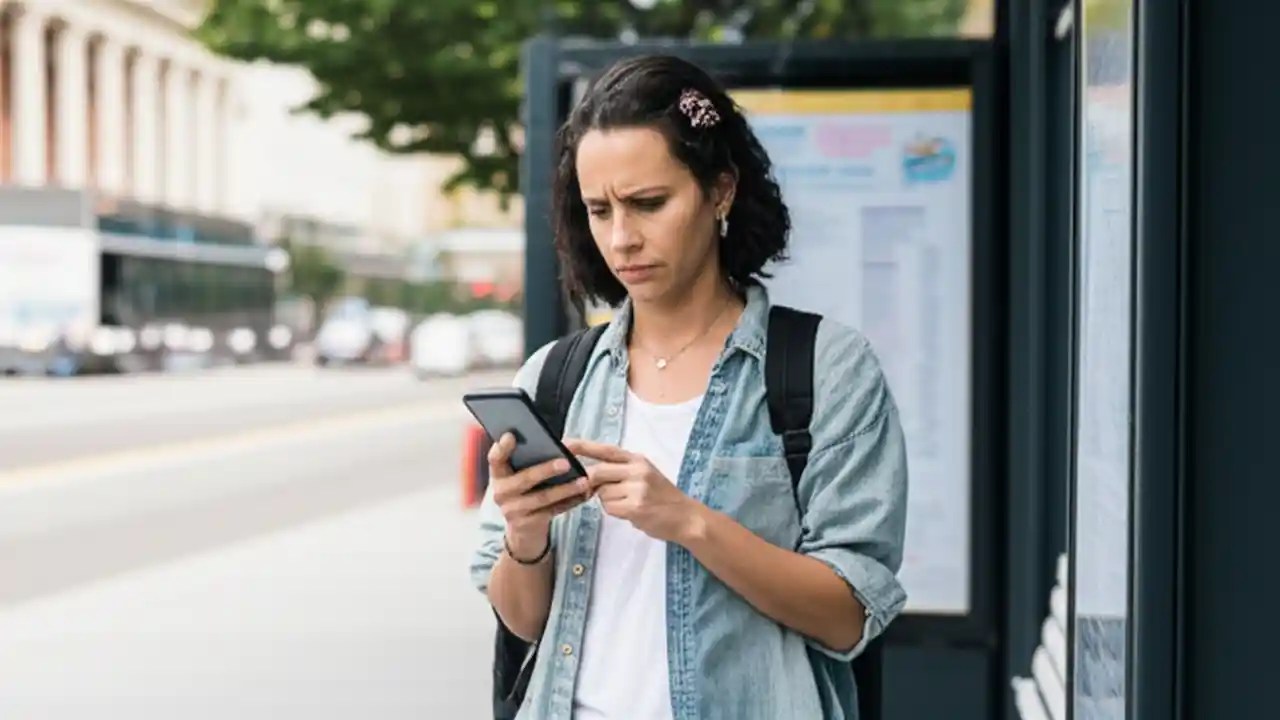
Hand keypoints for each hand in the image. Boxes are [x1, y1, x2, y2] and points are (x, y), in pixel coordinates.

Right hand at [489, 432, 591, 558]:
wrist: (522, 529)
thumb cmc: (525, 492)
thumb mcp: (519, 477)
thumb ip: (528, 461)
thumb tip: (556, 443)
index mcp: (498, 475)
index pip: (495, 459)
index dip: (501, 447)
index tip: (511, 435)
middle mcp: (501, 492)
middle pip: (525, 478)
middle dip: (546, 470)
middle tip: (566, 462)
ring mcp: (512, 510)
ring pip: (542, 497)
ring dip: (566, 489)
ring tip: (584, 481)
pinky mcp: (527, 524)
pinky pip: (553, 511)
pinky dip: (570, 502)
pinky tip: (584, 494)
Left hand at [564, 438, 703, 543]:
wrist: (685, 517)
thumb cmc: (662, 497)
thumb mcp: (645, 474)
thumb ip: (620, 471)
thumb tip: (590, 475)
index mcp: (637, 459)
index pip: (605, 450)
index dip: (583, 447)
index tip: (564, 444)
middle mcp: (637, 470)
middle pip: (597, 472)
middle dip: (589, 483)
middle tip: (591, 490)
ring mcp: (637, 488)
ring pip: (602, 493)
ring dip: (607, 500)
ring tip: (626, 503)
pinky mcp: (635, 506)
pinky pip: (609, 507)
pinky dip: (614, 511)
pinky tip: (630, 512)